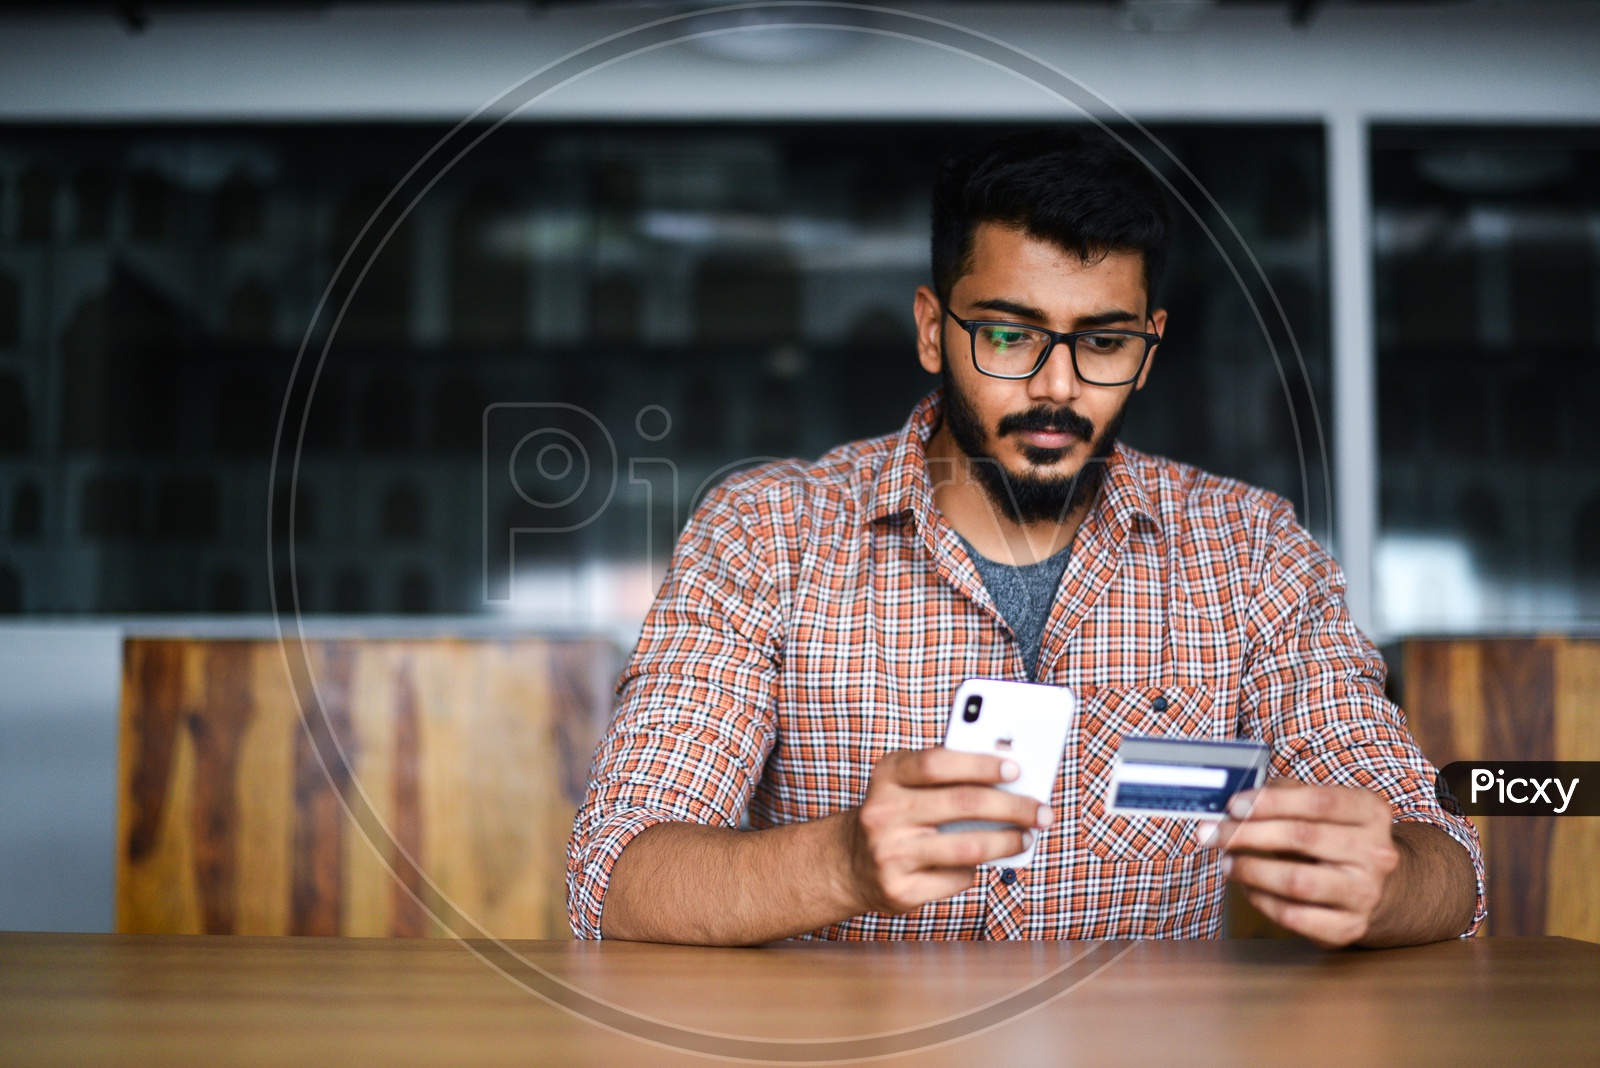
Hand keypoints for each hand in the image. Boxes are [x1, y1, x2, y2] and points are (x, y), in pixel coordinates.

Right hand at [846, 747, 1051, 914]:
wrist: (849, 862)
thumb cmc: (897, 812)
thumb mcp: (907, 782)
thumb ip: (949, 775)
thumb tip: (1012, 777)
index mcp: (887, 776)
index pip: (938, 762)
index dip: (980, 764)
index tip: (1016, 768)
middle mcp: (883, 813)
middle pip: (962, 804)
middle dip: (1012, 807)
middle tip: (1042, 811)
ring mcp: (889, 854)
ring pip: (967, 847)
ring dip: (1007, 842)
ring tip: (1025, 837)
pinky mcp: (899, 890)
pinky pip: (956, 878)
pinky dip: (975, 870)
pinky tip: (981, 862)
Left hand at [1199, 778, 1399, 947]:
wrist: (1374, 886)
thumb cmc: (1333, 838)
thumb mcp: (1320, 808)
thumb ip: (1285, 795)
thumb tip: (1237, 800)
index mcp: (1370, 811)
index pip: (1319, 801)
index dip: (1271, 802)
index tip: (1232, 806)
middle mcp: (1376, 853)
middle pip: (1303, 838)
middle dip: (1247, 834)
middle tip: (1212, 834)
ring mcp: (1365, 893)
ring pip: (1297, 881)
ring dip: (1251, 870)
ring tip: (1227, 863)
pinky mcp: (1350, 927)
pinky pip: (1295, 916)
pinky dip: (1262, 901)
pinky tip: (1249, 888)